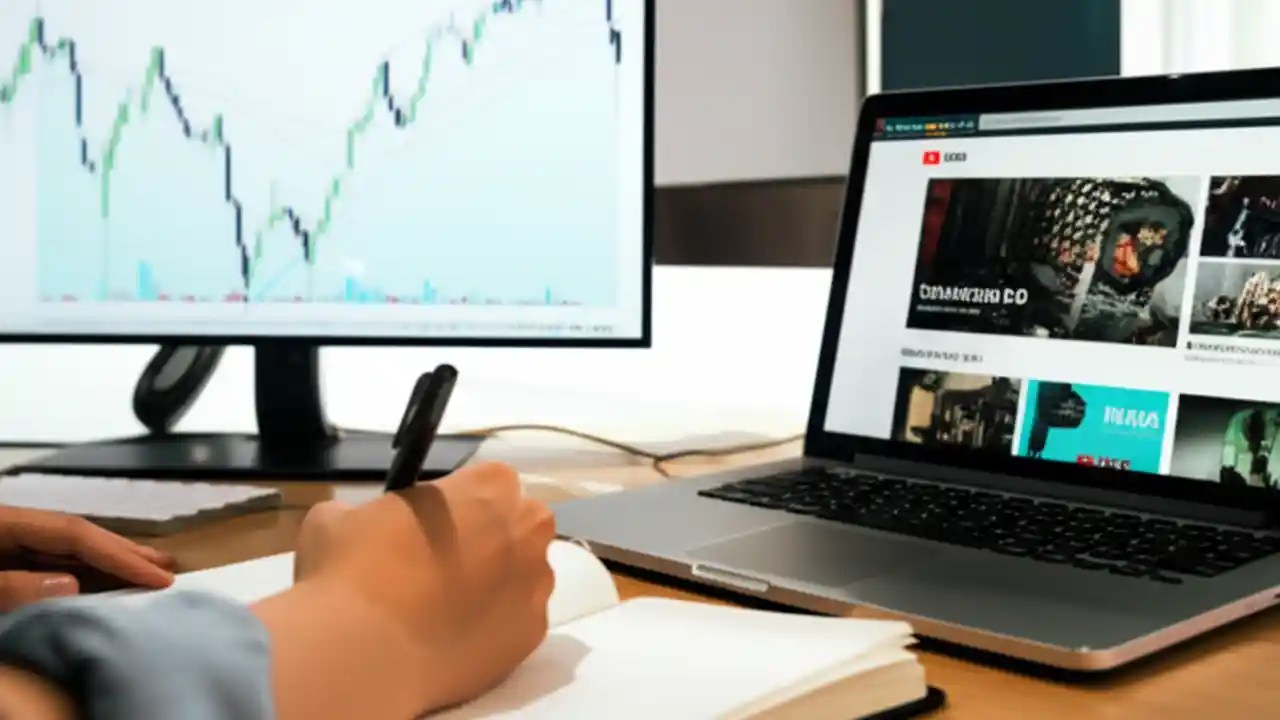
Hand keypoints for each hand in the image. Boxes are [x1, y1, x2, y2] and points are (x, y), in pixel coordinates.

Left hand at [0, 506, 175, 610]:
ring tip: (148, 569)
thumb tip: (71, 586)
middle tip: (168, 567)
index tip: (158, 577)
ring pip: (68, 547)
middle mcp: (16, 527)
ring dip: (109, 560)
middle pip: (79, 534)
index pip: (75, 534)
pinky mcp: (6, 559)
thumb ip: (12, 586)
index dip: (118, 554)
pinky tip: (103, 579)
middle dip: (124, 550)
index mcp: (6, 523)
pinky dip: (84, 571)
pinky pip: (52, 562)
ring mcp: (10, 542)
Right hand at [287, 462, 555, 714]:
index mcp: (491, 485)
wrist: (364, 651)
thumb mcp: (340, 518)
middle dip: (491, 540)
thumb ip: (369, 510)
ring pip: (524, 576)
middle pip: (518, 526)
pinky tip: (455, 638)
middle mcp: (527, 528)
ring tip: (447, 609)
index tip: (434, 527)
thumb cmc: (352, 568)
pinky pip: (517, 623)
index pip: (489, 483)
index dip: (461, 504)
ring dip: (496, 585)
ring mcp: (536, 584)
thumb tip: (363, 524)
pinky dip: (494, 628)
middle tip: (444, 565)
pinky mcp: (533, 634)